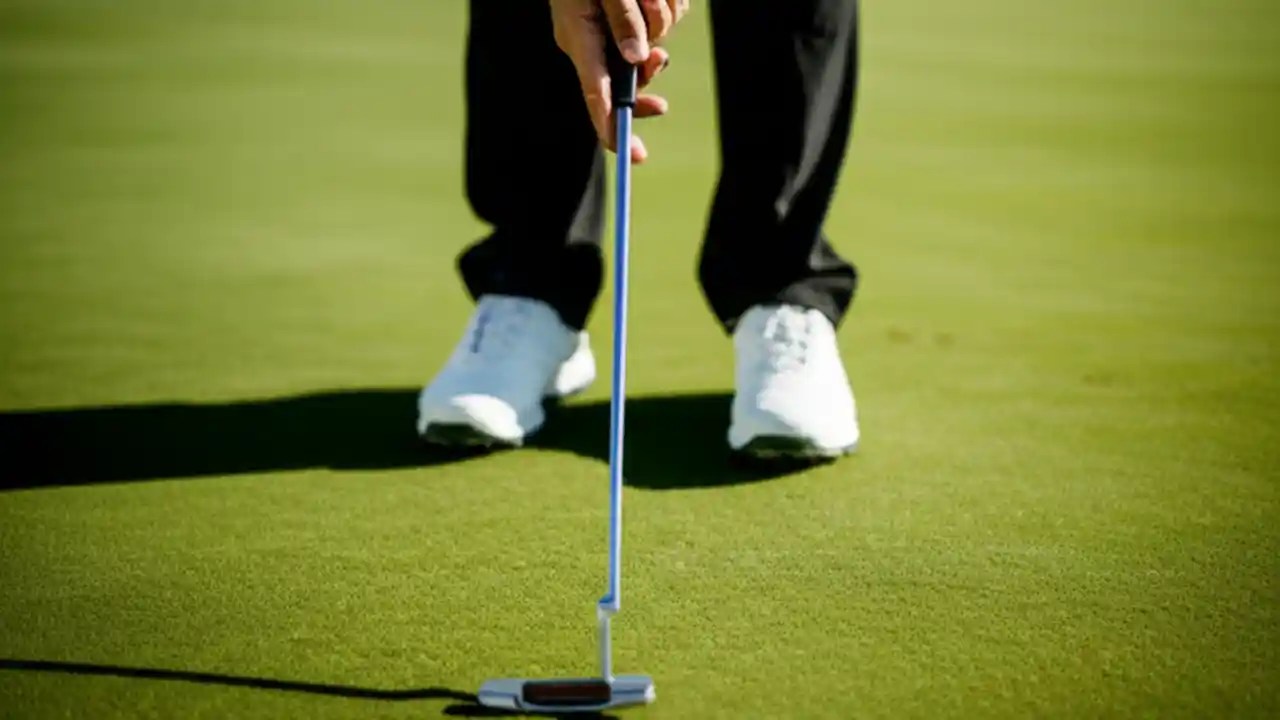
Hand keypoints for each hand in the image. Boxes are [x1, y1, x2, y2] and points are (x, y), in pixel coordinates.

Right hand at [550, 0, 688, 162]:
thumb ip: (622, 19)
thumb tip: (639, 60)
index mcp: (578, 39)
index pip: (596, 94)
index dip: (613, 128)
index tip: (633, 154)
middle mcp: (593, 41)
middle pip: (628, 81)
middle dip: (647, 85)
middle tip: (662, 106)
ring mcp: (612, 30)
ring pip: (652, 45)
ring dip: (662, 20)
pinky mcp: (630, 17)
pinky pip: (662, 22)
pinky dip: (666, 4)